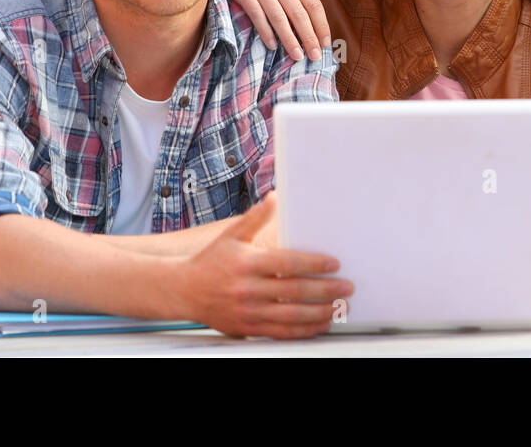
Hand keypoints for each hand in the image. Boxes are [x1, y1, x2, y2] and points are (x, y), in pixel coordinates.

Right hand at [176, 194, 352, 338]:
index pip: (287, 263)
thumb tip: (274, 197)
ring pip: (291, 316)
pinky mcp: (248, 327)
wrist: (184, 291)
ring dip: (319, 313)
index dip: (313, 263)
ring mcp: (248, 311)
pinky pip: (281, 333)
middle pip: (294, 291)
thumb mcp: (232, 235)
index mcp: (247, 263)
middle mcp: (248, 288)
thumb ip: (255, 218)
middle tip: (346, 287)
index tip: (334, 264)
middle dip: (325, 290)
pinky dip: (303, 331)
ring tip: (339, 307)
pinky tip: (320, 324)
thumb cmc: (212, 261)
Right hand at [222, 0, 333, 59]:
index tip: (326, 41)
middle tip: (316, 56)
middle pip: (298, 13)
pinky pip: (257, 15)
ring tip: (297, 56)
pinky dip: (265, 32)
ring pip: (279, 17)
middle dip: (309, 37)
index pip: (312, 2)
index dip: (321, 24)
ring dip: (289, 39)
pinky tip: (272, 46)